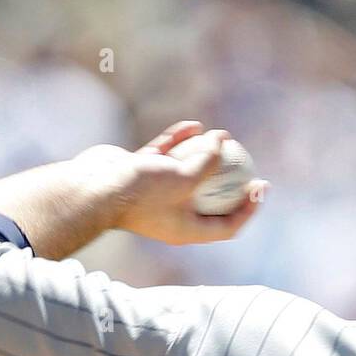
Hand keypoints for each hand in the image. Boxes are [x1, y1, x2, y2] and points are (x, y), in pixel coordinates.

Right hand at [87, 121, 268, 245]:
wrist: (93, 188)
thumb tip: (224, 143)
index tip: (261, 187)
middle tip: (250, 163)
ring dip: (205, 156)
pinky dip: (179, 143)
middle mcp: (174, 216)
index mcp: (188, 230)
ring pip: (188, 175)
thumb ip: (208, 163)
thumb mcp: (184, 179)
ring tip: (222, 136)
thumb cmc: (140, 191)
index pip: (228, 225)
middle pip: (211, 201)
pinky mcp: (141, 175)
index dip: (248, 208)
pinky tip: (194, 125)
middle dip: (231, 182)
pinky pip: (167, 158)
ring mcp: (157, 195)